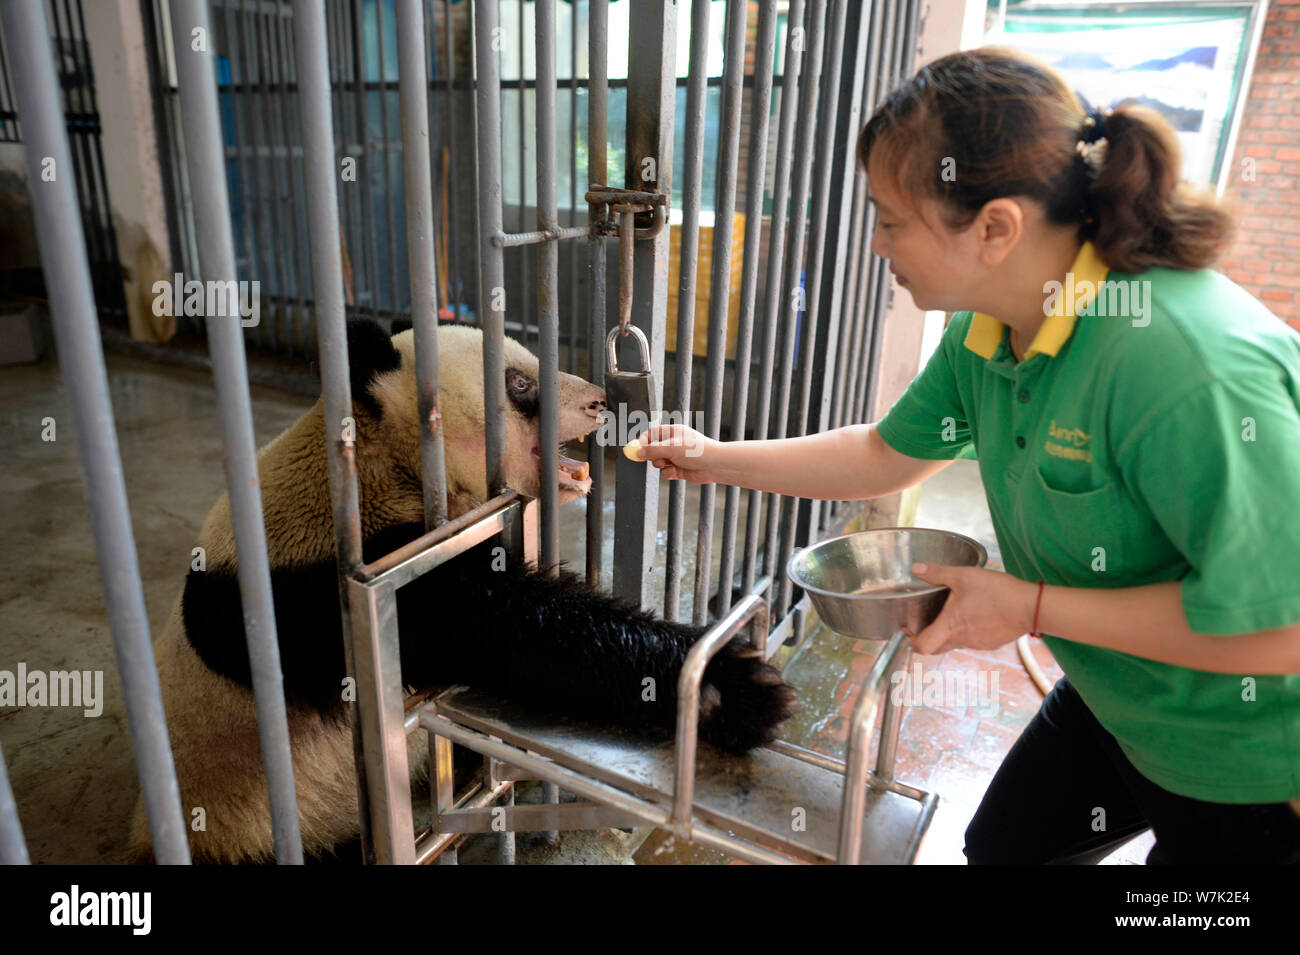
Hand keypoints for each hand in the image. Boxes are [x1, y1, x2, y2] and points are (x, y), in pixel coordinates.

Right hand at [635, 423, 726, 484]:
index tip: (636, 448)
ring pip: (658, 462)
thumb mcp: (671, 447)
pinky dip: (669, 473)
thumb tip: (637, 452)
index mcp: (673, 432)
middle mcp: (673, 443)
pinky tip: (678, 472)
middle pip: (652, 449)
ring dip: (661, 464)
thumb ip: (652, 450)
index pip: (652, 433)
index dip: (643, 440)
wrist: (715, 465)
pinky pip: (666, 472)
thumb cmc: (696, 451)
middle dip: (651, 455)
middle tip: (651, 457)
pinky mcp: (678, 469)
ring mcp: (675, 457)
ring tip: (670, 463)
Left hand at [906, 562, 1035, 655]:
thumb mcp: (964, 576)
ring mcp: (978, 644)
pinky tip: (975, 613)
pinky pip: (973, 640)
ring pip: (956, 643)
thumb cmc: (997, 592)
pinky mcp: (992, 642)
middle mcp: (962, 640)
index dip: (911, 641)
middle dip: (927, 637)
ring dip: (949, 632)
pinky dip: (968, 630)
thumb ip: (938, 573)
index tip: (908, 628)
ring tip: (952, 612)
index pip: (922, 647)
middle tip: (925, 621)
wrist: (1031, 607)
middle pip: (936, 647)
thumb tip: (916, 568)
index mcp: (951, 627)